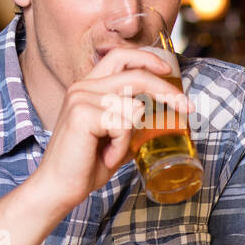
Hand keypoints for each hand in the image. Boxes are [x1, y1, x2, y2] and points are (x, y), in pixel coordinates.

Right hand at [35, 48, 190, 210]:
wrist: (59, 188)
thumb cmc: (85, 164)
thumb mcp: (115, 136)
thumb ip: (131, 119)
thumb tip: (162, 113)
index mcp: (88, 86)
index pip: (120, 56)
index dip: (147, 59)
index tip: (168, 70)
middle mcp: (82, 86)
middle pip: (134, 74)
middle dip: (165, 90)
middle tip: (186, 107)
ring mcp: (80, 98)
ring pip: (132, 107)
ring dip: (129, 137)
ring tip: (110, 152)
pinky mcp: (82, 114)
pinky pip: (123, 125)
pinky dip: (120, 145)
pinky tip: (104, 156)